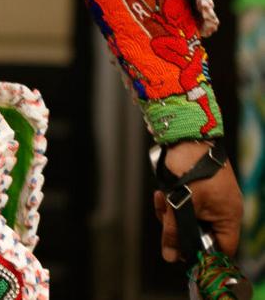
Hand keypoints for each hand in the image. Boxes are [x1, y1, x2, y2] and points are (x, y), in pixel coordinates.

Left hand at [154, 140, 242, 260]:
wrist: (185, 135)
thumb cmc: (190, 166)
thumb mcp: (180, 203)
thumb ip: (174, 231)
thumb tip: (170, 255)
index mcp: (229, 216)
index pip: (221, 248)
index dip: (202, 253)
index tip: (182, 253)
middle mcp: (224, 209)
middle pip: (201, 233)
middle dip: (179, 226)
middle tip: (166, 217)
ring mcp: (212, 197)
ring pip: (189, 218)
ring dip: (172, 212)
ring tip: (162, 199)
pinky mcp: (200, 187)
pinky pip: (186, 203)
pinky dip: (173, 200)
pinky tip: (162, 193)